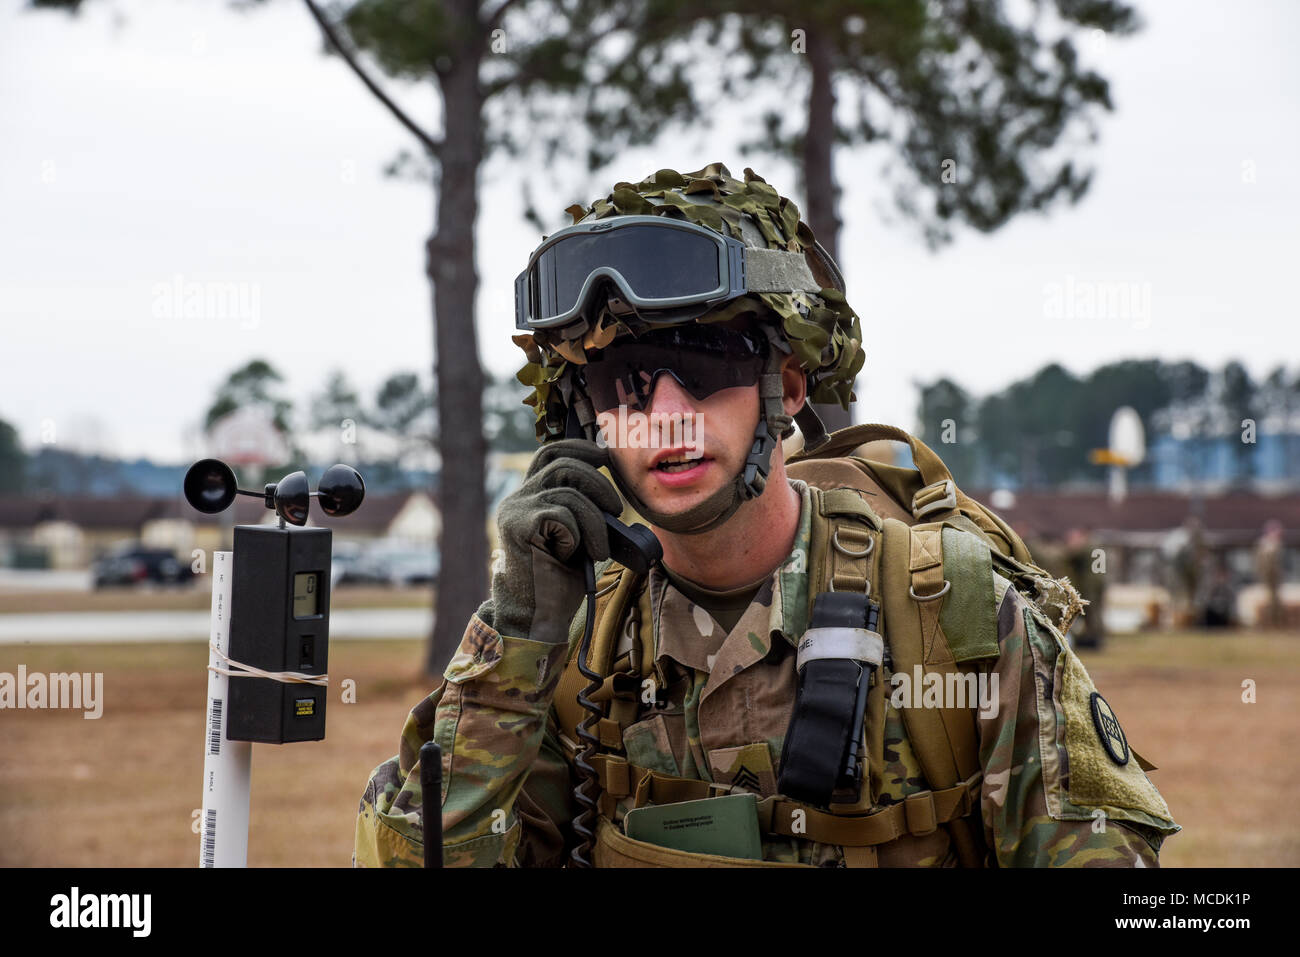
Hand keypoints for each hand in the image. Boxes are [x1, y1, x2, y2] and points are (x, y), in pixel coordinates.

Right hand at [481, 440, 623, 643]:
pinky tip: (569, 555)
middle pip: (563, 465)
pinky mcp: (518, 526)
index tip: (604, 455)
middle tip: (616, 510)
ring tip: (599, 549)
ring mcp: (515, 511)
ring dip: (595, 521)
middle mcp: (518, 499)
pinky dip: (576, 535)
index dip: (578, 448)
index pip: (549, 454)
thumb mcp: (577, 536)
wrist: (538, 614)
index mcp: (530, 497)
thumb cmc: (560, 579)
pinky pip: (561, 515)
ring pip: (568, 492)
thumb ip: (583, 509)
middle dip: (599, 484)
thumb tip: (612, 494)